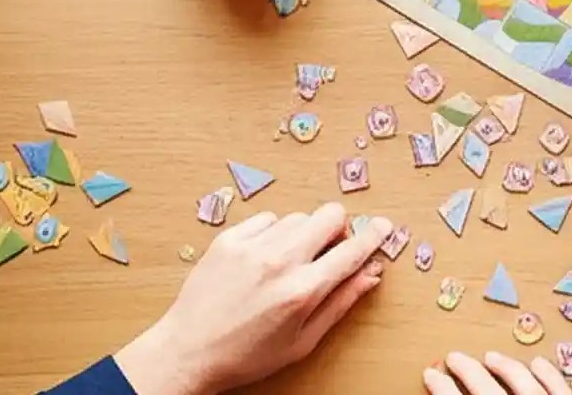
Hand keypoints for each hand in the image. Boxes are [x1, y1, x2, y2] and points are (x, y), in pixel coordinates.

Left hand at [114, 204, 391, 394]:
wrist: (188, 352)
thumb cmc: (247, 355)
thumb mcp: (303, 341)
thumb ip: (341, 302)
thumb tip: (371, 273)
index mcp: (303, 291)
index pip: (352, 251)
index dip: (373, 236)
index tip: (382, 226)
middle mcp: (280, 262)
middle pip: (329, 215)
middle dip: (338, 229)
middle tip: (329, 250)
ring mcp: (252, 247)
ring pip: (299, 216)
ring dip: (304, 233)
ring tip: (290, 261)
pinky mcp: (228, 239)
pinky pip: (267, 218)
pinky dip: (273, 232)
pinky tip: (264, 257)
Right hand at [424, 352, 570, 393]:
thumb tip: (447, 390)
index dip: (442, 389)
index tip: (431, 374)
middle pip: (487, 390)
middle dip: (468, 371)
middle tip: (454, 356)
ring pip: (525, 385)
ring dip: (506, 367)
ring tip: (491, 355)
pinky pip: (561, 390)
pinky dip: (549, 375)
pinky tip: (538, 363)